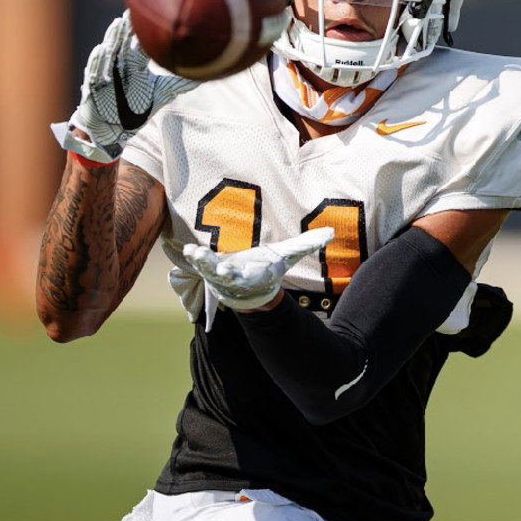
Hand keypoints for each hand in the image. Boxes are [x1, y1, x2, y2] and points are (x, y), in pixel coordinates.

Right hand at [51, 12, 198, 162]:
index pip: (138, 46)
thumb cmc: (137, 107)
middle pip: (122, 45)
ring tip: (116, 25)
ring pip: (108, 54)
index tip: (148, 17)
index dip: (141, 33)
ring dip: (112, 39)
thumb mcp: (161, 94)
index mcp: (134, 66)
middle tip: (130, 14)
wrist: (115, 129)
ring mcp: (106, 76)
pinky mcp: (94, 88)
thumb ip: (179, 84)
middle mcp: (120, 67)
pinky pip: (95, 73)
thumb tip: (203, 76)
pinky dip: (98, 62)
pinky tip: (101, 49)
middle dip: (125, 30)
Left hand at [182, 227, 334, 311]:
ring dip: (200, 261)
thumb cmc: (269, 269)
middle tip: (205, 261)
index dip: (234, 273)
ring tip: (193, 251)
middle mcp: (235, 277)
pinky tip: (187, 249)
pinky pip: (200, 264)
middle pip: (223, 274)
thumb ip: (307, 244)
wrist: (251, 288)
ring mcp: (220, 274)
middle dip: (215, 269)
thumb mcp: (288, 256)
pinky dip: (194, 257)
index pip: (244, 275)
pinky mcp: (210, 268)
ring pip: (208, 269)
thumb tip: (332, 231)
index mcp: (253, 275)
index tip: (226, 269)